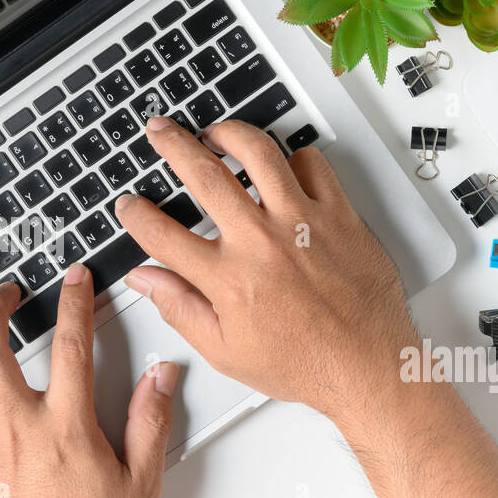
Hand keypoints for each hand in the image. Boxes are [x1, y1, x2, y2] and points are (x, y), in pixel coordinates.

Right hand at [115, 116, 418, 423]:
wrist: (367, 366)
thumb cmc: (307, 364)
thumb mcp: (227, 351)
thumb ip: (181, 309)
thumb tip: (146, 280)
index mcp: (228, 278)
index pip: (162, 233)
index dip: (136, 214)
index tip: (130, 205)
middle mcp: (262, 242)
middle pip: (203, 173)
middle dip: (171, 144)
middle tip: (160, 132)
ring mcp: (302, 223)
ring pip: (258, 152)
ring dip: (230, 133)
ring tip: (217, 132)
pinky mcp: (339, 216)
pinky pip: (314, 165)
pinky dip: (296, 158)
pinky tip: (284, 166)